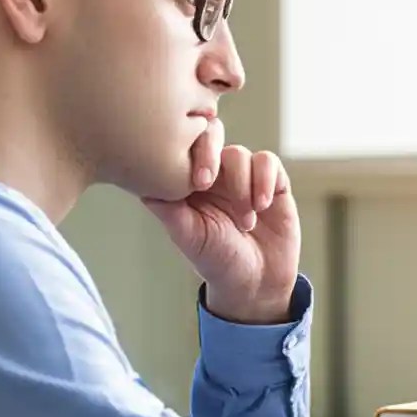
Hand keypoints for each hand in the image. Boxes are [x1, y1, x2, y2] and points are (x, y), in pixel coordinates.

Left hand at [143, 118, 300, 323]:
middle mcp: (216, 173)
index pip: (183, 147)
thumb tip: (144, 187)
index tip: (197, 185)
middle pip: (211, 135)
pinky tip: (262, 206)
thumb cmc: (217, 261)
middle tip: (207, 183)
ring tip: (246, 221)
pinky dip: (265, 180)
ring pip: (240, 153)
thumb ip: (170, 211)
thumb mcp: (190, 238)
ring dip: (242, 184)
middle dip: (210, 153)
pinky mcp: (273, 182)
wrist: (257, 281)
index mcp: (189, 182)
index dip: (188, 154)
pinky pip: (268, 162)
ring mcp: (244, 176)